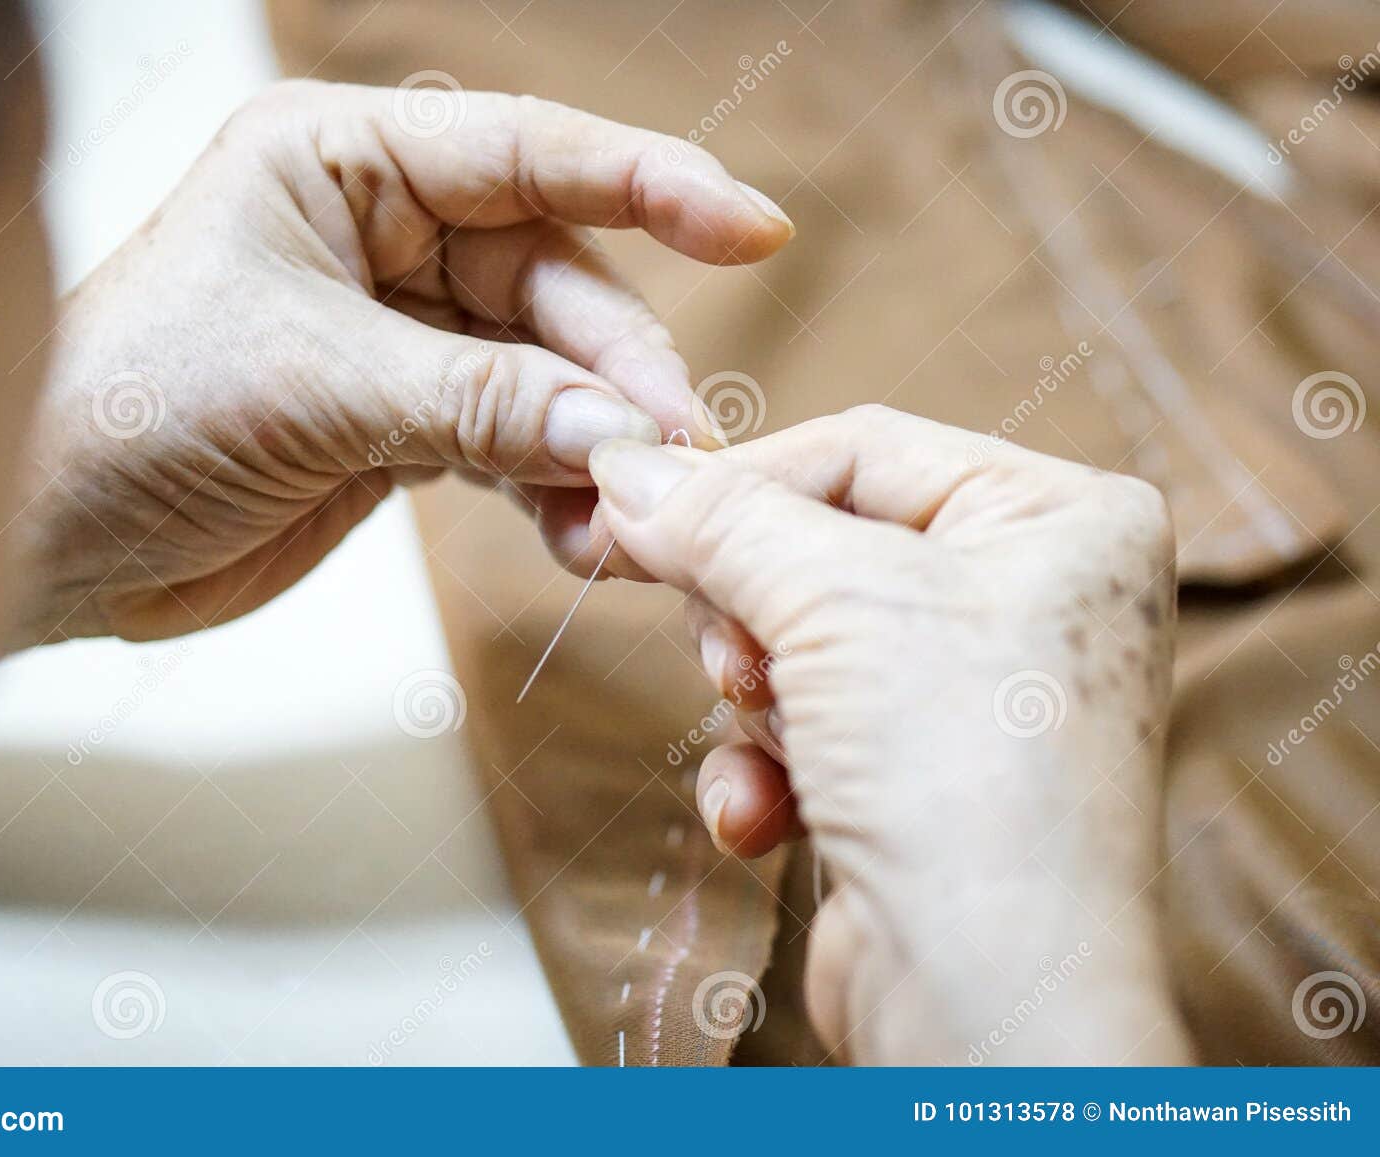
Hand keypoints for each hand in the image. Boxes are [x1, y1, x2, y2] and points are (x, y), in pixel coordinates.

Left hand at [22, 81, 791, 641]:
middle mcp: (376, 232)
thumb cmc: (129, 415)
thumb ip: (480, 403)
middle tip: (674, 445)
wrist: (47, 542)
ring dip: (590, 443)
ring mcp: (395, 331)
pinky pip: (510, 441)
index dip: (648, 184)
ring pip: (542, 371)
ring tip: (627, 515)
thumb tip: (622, 433)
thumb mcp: (316, 389)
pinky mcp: (400, 420)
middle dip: (614, 366)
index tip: (751, 227)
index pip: (523, 152)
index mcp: (337, 162)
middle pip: (551, 279)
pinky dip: (550, 489)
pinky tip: (583, 538)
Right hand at [588, 406, 1192, 1064]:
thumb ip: (721, 518)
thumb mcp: (832, 601)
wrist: (986, 999)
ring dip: (757, 700)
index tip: (634, 507)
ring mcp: (975, 693)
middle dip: (752, 610)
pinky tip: (765, 818)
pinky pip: (807, 730)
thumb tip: (626, 467)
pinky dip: (767, 771)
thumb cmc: (965, 778)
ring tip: (773, 739)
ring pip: (799, 641)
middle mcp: (1032, 596)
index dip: (740, 481)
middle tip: (731, 659)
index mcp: (1061, 516)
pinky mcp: (921, 778)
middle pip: (822, 546)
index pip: (864, 446)